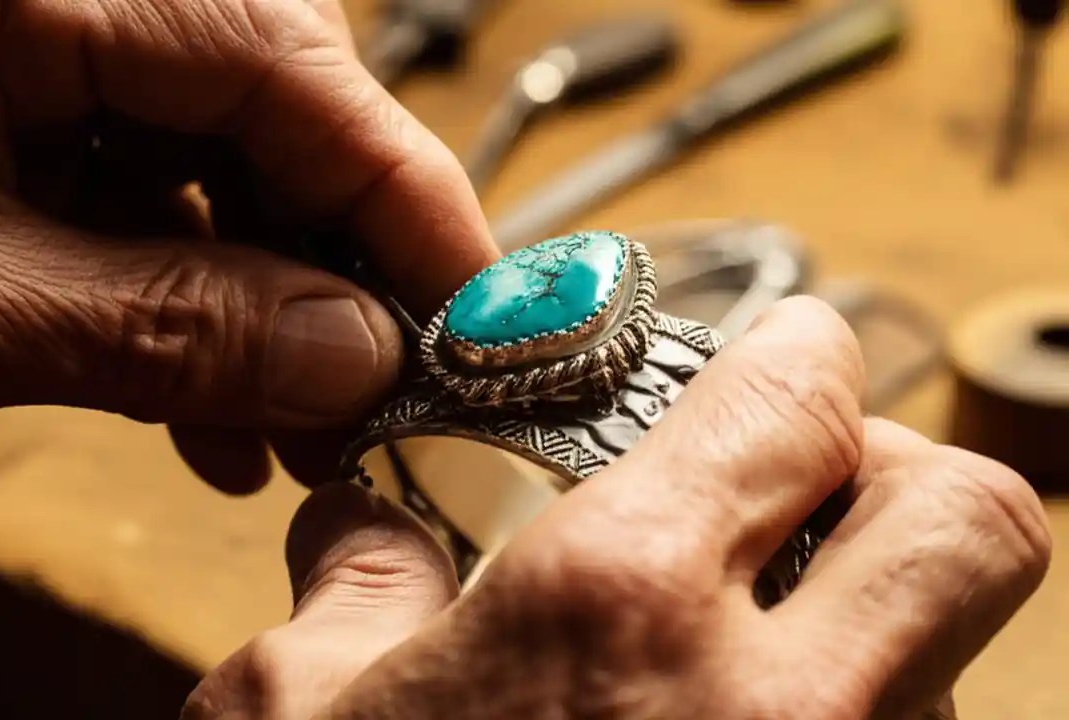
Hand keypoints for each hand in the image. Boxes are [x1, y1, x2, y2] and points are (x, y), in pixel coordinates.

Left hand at [0, 0, 495, 488]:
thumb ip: (173, 325)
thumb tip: (360, 356)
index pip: (303, 72)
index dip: (410, 209)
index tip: (481, 323)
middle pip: (278, 103)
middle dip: (334, 264)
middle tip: (374, 395)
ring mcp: (32, 23)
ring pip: (218, 149)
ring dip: (260, 295)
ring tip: (280, 427)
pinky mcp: (5, 82)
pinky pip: (142, 172)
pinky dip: (182, 287)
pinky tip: (200, 393)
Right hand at [185, 298, 1050, 718]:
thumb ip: (351, 586)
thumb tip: (367, 526)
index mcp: (617, 607)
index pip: (799, 395)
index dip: (800, 356)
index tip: (780, 365)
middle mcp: (772, 713)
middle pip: (974, 518)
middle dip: (901, 481)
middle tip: (801, 505)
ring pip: (951, 675)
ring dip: (870, 641)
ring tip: (735, 675)